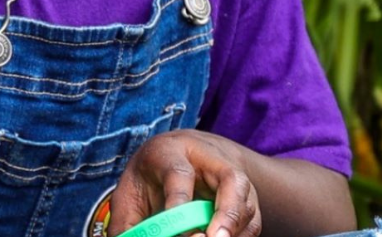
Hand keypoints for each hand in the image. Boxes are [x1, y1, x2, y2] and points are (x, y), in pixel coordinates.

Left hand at [109, 130, 260, 236]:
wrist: (179, 155)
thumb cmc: (150, 177)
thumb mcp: (129, 193)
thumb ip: (129, 223)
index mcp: (170, 152)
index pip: (178, 172)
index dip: (179, 200)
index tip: (184, 229)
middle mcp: (208, 158)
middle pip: (230, 180)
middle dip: (227, 213)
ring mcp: (231, 177)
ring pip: (247, 200)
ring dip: (236, 227)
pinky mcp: (245, 199)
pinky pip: (252, 222)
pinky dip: (242, 236)